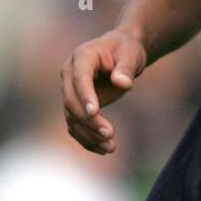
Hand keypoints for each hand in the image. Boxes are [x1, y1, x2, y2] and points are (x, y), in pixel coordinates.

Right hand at [60, 29, 146, 152]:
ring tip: (111, 147)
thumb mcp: (131, 54)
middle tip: (110, 134)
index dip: (85, 96)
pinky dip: (87, 139)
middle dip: (89, 121)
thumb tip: (122, 83)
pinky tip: (104, 149)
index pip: (80, 79)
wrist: (121, 53)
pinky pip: (76, 125)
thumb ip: (126, 68)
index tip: (94, 112)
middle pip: (71, 101)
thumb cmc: (126, 50)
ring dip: (88, 134)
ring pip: (71, 117)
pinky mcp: (75, 105)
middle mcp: (70, 74)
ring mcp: (70, 90)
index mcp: (82, 57)